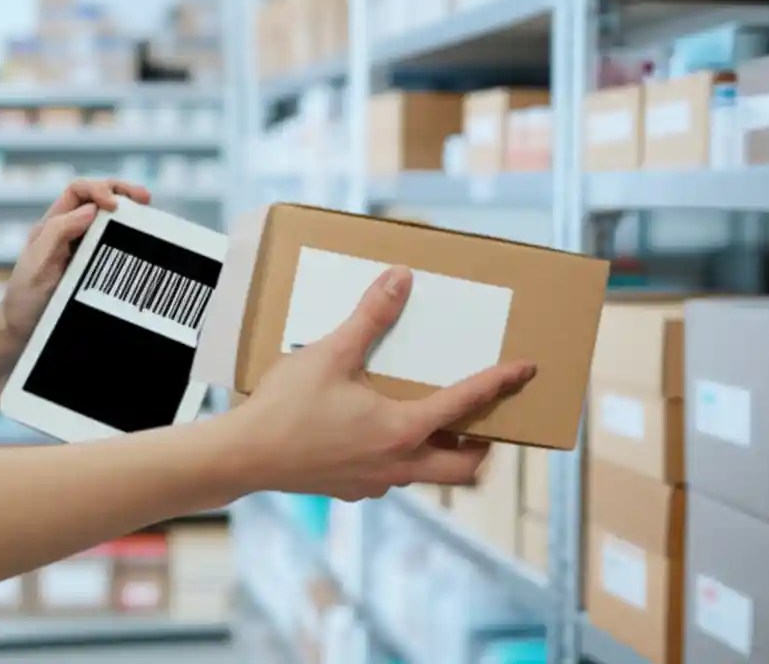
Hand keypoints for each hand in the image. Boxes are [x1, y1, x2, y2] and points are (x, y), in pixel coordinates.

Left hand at [0, 180, 150, 346]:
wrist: (23, 333)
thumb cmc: (25, 300)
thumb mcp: (37, 265)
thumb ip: (58, 233)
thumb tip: (91, 209)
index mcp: (53, 226)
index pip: (78, 192)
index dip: (99, 190)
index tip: (115, 206)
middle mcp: (68, 232)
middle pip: (96, 198)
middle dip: (121, 191)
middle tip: (145, 199)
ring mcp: (81, 249)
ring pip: (107, 219)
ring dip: (128, 212)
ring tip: (148, 212)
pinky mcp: (91, 266)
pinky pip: (112, 244)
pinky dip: (128, 237)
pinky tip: (143, 241)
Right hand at [237, 266, 536, 500]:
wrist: (242, 456)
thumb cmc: (285, 408)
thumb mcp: (330, 354)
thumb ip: (370, 316)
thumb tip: (401, 279)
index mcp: (402, 430)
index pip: (466, 404)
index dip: (499, 384)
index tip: (526, 371)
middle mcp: (396, 464)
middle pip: (465, 467)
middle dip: (483, 445)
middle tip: (484, 421)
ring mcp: (374, 483)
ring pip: (427, 476)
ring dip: (440, 453)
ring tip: (431, 425)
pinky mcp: (350, 489)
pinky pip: (390, 478)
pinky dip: (399, 459)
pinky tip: (375, 435)